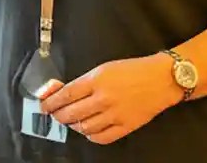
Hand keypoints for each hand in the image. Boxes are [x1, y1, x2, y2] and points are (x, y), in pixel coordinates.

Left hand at [37, 53, 181, 144]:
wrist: (161, 79)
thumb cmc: (133, 70)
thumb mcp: (103, 68)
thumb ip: (83, 81)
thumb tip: (64, 91)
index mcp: (96, 80)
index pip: (65, 95)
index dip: (51, 102)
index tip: (45, 105)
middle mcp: (104, 98)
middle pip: (71, 113)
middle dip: (58, 115)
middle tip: (55, 113)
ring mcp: (115, 114)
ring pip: (84, 127)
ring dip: (73, 125)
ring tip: (71, 120)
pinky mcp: (126, 126)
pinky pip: (102, 137)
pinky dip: (91, 135)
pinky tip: (88, 130)